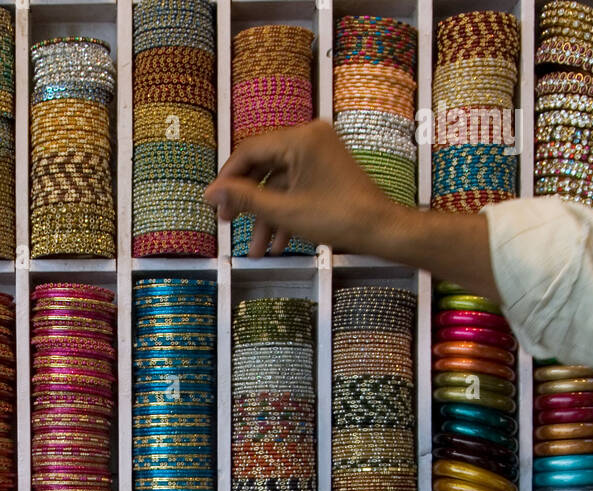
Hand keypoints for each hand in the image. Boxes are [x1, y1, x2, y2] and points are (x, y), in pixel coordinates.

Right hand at [204, 119, 395, 256]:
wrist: (380, 229)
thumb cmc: (339, 217)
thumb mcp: (284, 211)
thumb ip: (245, 200)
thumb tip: (212, 194)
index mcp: (300, 138)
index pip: (250, 150)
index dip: (227, 178)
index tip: (213, 201)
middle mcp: (309, 138)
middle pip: (263, 167)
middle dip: (247, 202)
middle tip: (227, 223)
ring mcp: (319, 154)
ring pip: (279, 184)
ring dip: (267, 217)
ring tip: (256, 249)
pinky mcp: (325, 170)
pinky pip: (296, 188)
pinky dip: (285, 213)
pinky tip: (277, 243)